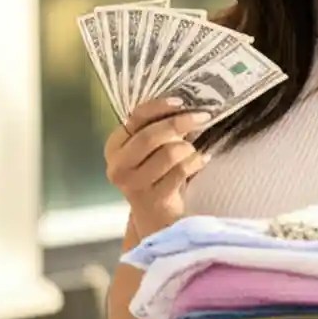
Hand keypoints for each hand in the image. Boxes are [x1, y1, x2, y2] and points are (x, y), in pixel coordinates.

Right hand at [104, 97, 211, 236]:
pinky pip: (181, 171)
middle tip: (203, 116)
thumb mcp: (151, 149)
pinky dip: (197, 161)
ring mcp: (133, 185)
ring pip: (169, 153)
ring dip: (189, 148)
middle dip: (180, 123)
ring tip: (193, 151)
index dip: (159, 106)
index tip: (181, 101)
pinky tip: (203, 160)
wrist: (156, 218)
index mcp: (114, 146)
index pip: (136, 117)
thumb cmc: (157, 175)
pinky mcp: (152, 200)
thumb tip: (187, 104)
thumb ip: (159, 127)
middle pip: (150, 136)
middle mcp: (118, 166)